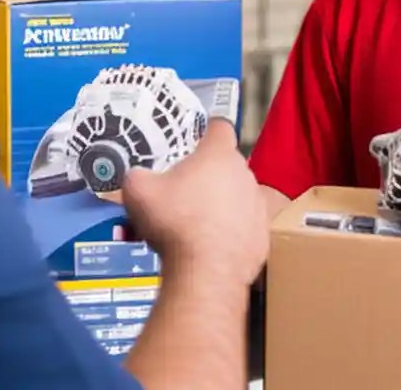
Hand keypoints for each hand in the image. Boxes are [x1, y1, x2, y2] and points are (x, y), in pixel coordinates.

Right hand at [121, 120, 268, 285]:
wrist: (204, 273)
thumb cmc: (174, 223)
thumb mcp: (137, 191)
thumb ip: (137, 175)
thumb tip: (137, 177)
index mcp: (218, 155)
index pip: (219, 128)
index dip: (205, 132)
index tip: (193, 143)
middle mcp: (245, 175)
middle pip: (227, 166)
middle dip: (209, 174)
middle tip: (184, 192)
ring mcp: (258, 207)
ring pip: (239, 197)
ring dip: (222, 204)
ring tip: (197, 223)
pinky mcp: (263, 238)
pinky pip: (245, 227)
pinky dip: (232, 233)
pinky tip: (211, 247)